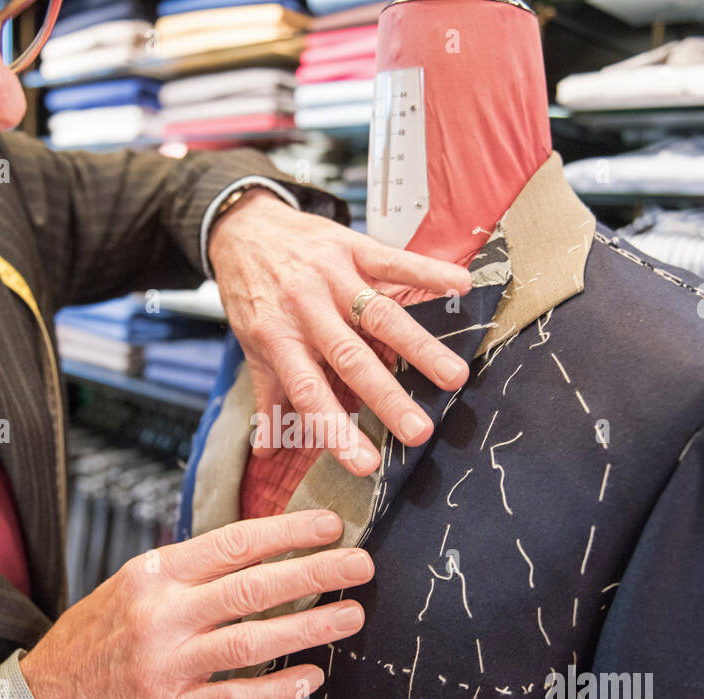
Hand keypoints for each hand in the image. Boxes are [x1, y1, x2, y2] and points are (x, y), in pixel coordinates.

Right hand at [20, 509, 370, 698]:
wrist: (48, 696)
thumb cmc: (101, 632)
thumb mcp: (135, 584)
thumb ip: (191, 571)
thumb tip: (262, 550)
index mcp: (157, 573)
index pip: (233, 542)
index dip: (288, 532)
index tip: (331, 526)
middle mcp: (163, 614)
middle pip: (252, 587)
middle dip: (314, 573)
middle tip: (360, 565)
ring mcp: (168, 663)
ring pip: (251, 642)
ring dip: (309, 627)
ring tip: (351, 616)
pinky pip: (235, 697)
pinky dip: (278, 688)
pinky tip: (313, 675)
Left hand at [208, 190, 472, 476]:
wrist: (242, 228)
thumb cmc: (253, 293)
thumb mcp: (252, 346)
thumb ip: (267, 397)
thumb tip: (266, 450)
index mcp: (278, 340)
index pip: (308, 393)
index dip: (335, 429)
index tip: (365, 464)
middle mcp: (306, 310)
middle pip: (351, 359)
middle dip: (388, 397)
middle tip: (420, 431)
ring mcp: (331, 277)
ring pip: (380, 316)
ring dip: (420, 346)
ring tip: (455, 377)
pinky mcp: (352, 246)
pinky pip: (394, 261)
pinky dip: (428, 272)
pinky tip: (461, 287)